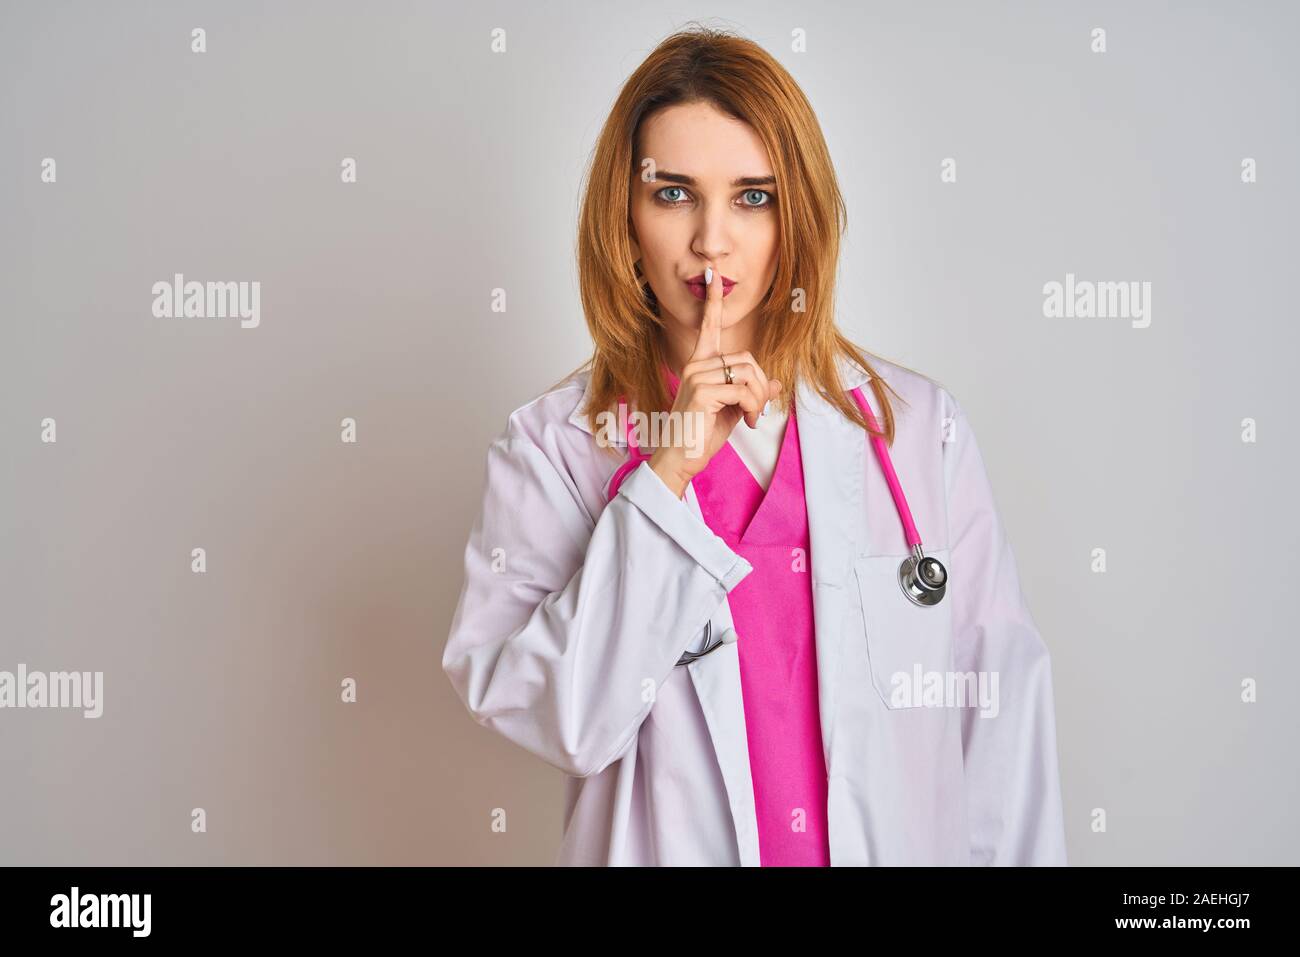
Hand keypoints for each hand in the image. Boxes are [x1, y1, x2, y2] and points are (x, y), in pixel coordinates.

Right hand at [649, 262, 781, 496]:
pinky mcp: (702, 392)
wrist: (678, 460)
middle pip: (746, 358)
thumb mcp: (732, 411)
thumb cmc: (700, 436)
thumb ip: (750, 394)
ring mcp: (697, 377)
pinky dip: (752, 406)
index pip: (708, 325)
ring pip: (747, 372)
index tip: (714, 276)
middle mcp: (696, 365)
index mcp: (699, 365)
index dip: (713, 301)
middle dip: (760, 386)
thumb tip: (776, 383)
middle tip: (756, 411)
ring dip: (758, 398)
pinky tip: (745, 421)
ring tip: (751, 416)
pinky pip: (743, 389)